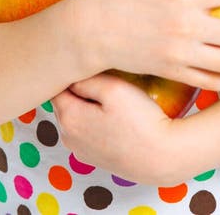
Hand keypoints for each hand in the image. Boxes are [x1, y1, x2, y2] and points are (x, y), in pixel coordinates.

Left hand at [53, 72, 179, 184]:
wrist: (164, 158)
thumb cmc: (140, 120)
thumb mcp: (113, 88)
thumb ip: (85, 78)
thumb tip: (70, 74)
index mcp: (68, 118)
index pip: (56, 85)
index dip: (68, 70)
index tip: (82, 60)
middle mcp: (68, 138)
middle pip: (65, 100)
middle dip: (77, 87)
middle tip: (100, 73)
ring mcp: (81, 151)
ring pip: (76, 115)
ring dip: (87, 103)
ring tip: (110, 94)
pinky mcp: (96, 158)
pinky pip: (87, 130)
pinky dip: (95, 119)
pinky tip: (115, 114)